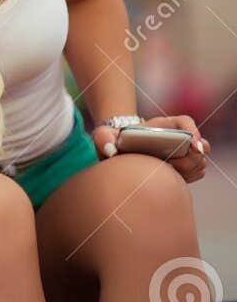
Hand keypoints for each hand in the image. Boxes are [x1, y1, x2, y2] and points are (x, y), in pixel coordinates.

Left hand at [94, 115, 208, 182]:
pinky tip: (174, 179)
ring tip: (172, 172)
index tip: (194, 146)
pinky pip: (196, 173)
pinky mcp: (183, 168)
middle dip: (191, 157)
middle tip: (173, 165)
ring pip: (200, 160)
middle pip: (198, 145)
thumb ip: (102, 138)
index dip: (193, 132)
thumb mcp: (103, 135)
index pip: (184, 122)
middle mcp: (177, 137)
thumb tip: (110, 151)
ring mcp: (182, 152)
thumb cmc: (112, 140)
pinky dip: (190, 177)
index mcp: (162, 125)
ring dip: (192, 168)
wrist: (119, 151)